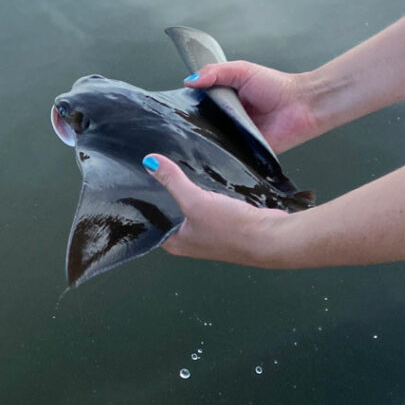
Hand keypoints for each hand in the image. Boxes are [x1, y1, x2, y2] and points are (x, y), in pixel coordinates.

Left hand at [142, 154, 294, 267]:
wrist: (271, 237)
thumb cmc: (231, 227)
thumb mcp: (196, 201)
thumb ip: (173, 181)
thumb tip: (149, 161)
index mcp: (174, 243)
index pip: (149, 221)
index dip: (142, 201)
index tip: (133, 179)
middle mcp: (187, 241)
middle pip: (169, 212)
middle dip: (163, 192)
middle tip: (150, 166)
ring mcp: (206, 233)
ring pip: (189, 207)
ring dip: (185, 191)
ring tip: (170, 166)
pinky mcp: (223, 223)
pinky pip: (207, 204)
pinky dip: (203, 192)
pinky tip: (199, 175)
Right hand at [185, 62, 321, 151]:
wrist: (302, 106)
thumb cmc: (276, 86)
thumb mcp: (242, 71)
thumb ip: (215, 72)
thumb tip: (189, 81)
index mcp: (224, 100)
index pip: (199, 105)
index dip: (186, 106)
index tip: (173, 109)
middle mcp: (228, 119)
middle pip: (203, 125)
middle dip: (193, 125)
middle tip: (180, 127)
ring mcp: (236, 137)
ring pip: (213, 142)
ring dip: (207, 141)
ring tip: (194, 141)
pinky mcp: (245, 154)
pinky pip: (229, 157)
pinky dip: (223, 156)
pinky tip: (214, 153)